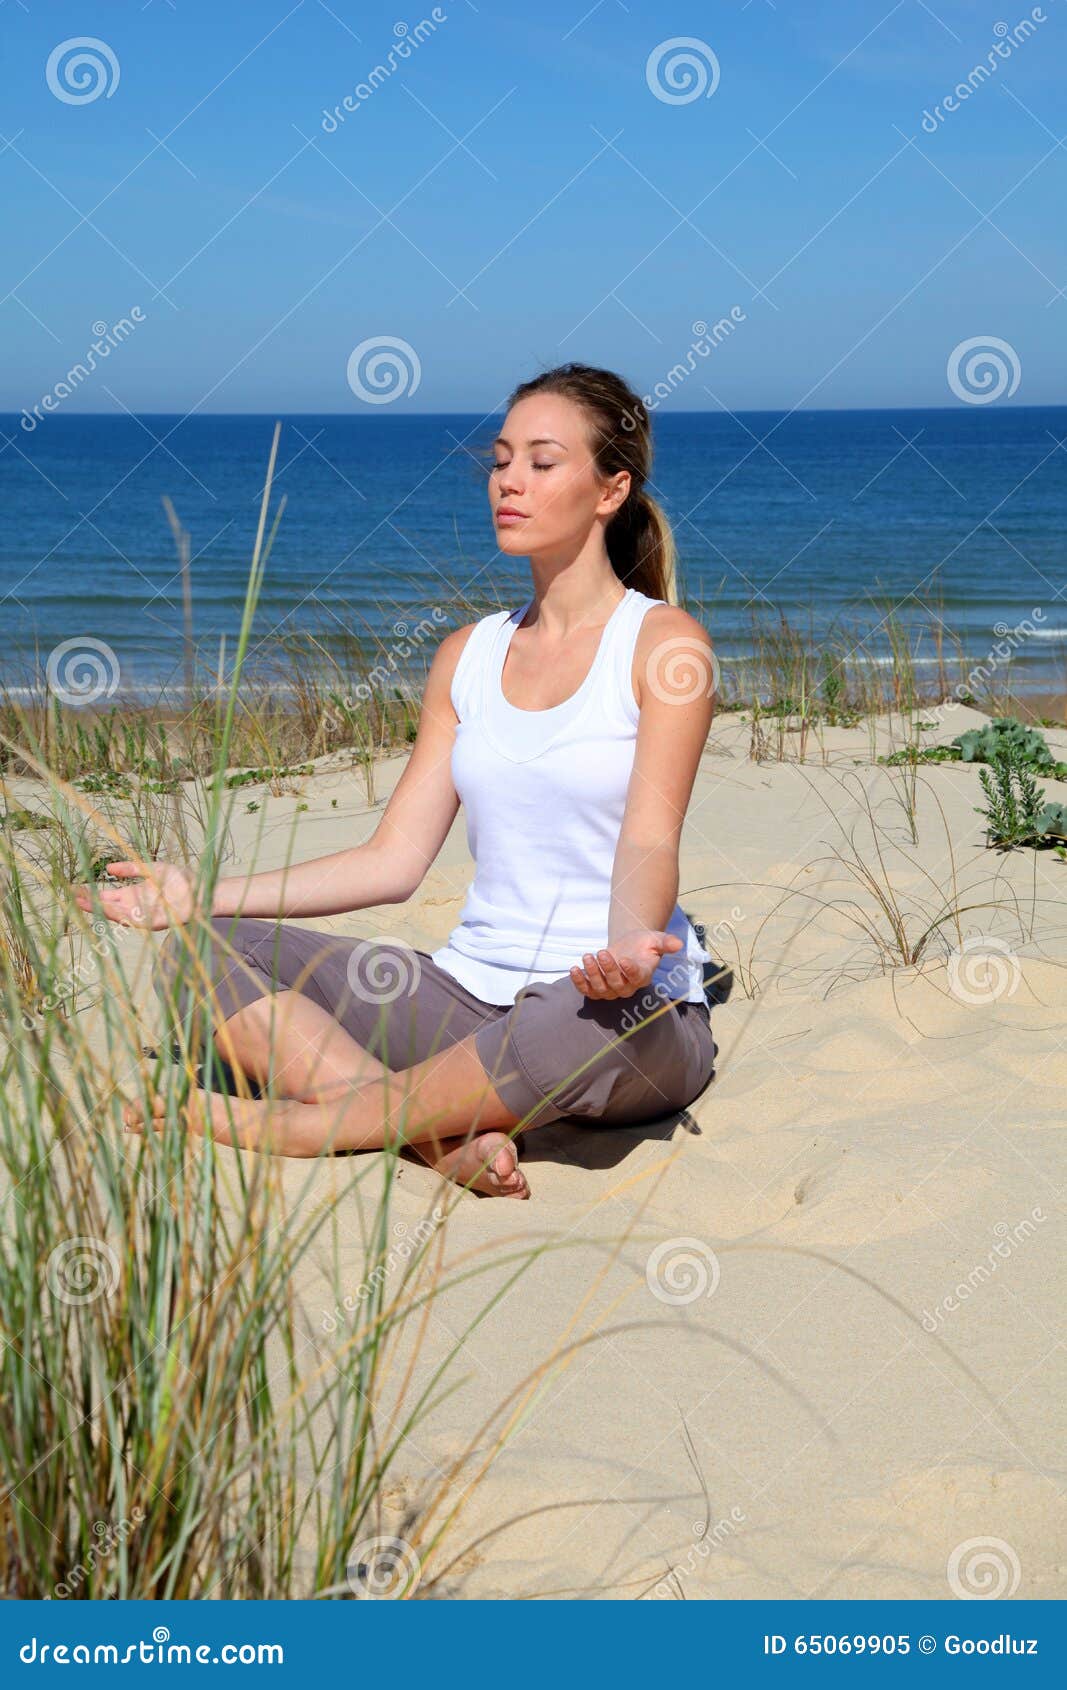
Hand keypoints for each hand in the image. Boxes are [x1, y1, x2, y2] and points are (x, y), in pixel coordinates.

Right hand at [72, 859, 196, 930]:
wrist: (202, 889)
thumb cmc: (181, 879)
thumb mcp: (152, 869)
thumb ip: (131, 868)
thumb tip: (108, 867)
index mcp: (134, 895)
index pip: (108, 897)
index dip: (92, 894)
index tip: (75, 889)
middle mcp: (136, 907)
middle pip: (108, 908)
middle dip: (90, 903)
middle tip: (72, 897)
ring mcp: (144, 916)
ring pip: (117, 916)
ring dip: (101, 910)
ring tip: (84, 903)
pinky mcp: (154, 923)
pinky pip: (134, 921)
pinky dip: (121, 916)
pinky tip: (109, 909)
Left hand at [569, 929, 683, 1000]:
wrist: (628, 947)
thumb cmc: (642, 944)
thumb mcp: (655, 939)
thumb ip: (665, 942)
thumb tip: (678, 944)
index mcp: (643, 976)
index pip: (637, 978)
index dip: (630, 971)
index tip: (624, 959)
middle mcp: (627, 987)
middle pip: (617, 985)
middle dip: (608, 970)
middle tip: (602, 952)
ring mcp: (611, 990)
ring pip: (601, 989)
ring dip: (592, 974)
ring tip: (588, 956)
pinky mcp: (596, 988)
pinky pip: (587, 991)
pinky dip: (579, 983)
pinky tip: (574, 969)